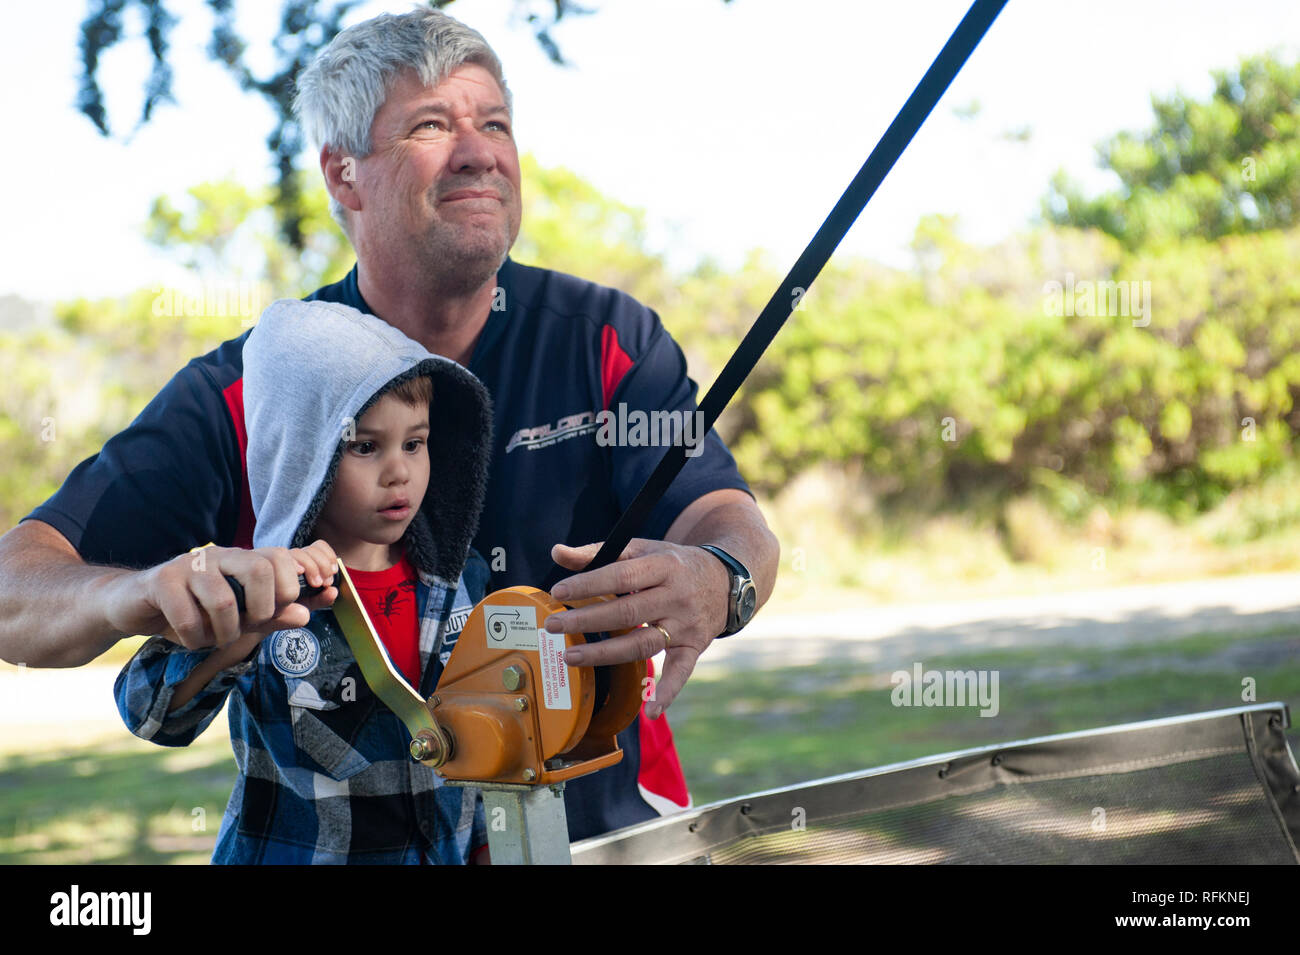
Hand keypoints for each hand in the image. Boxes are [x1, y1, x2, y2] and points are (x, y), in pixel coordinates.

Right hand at [102, 542, 338, 650]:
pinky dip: (194, 638)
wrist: (133, 605)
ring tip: (214, 638)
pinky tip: (190, 638)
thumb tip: (305, 614)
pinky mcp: (161, 581)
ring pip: (224, 600)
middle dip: (262, 609)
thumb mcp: (237, 616)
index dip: (293, 586)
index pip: (281, 557)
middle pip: (259, 569)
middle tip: (249, 626)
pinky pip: (188, 617)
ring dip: (223, 632)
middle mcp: (219, 555)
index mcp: (241, 558)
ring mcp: (189, 565)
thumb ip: (273, 615)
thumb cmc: (193, 611)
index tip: (292, 610)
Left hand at [545, 539, 729, 718]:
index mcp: (663, 566)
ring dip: (606, 654)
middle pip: (628, 612)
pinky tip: (651, 710)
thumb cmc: (673, 564)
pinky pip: (682, 672)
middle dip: (587, 620)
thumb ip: (598, 552)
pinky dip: (668, 692)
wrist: (726, 580)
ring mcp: (686, 625)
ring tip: (570, 657)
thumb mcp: (643, 549)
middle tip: (553, 625)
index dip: (589, 584)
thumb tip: (557, 553)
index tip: (558, 592)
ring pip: (643, 644)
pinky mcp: (694, 647)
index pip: (621, 576)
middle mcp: (676, 596)